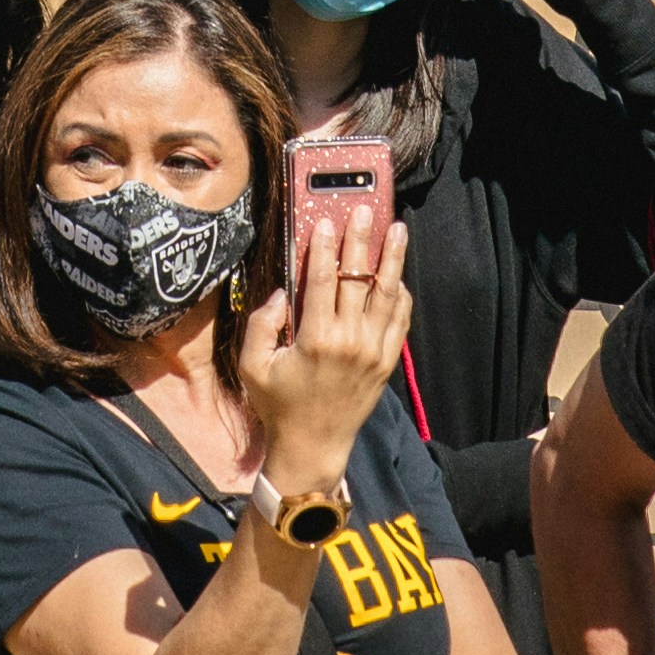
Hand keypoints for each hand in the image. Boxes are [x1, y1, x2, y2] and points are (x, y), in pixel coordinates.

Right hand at [233, 223, 410, 501]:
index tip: (325, 220)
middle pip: (358, 278)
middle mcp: (349, 341)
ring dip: (392, 258)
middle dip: (361, 240)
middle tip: (364, 209)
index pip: (322, 279)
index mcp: (315, 339)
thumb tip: (280, 293)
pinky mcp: (386, 361)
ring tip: (397, 229)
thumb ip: (260, 325)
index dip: (323, 246)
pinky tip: (399, 275)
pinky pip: (399, 320)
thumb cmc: (279, 404)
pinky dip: (401, 294)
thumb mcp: (253, 367)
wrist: (314, 444)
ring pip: (387, 294)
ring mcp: (373, 351)